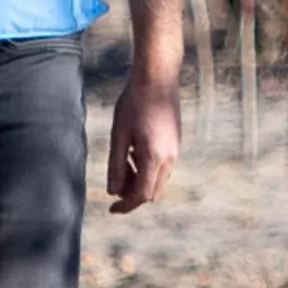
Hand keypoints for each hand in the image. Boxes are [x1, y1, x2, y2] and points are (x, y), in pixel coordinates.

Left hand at [107, 73, 179, 212]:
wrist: (157, 78)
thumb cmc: (133, 104)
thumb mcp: (118, 136)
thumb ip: (116, 166)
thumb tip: (112, 192)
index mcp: (155, 158)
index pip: (141, 195)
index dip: (126, 206)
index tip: (112, 210)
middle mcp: (170, 157)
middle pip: (153, 191)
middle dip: (133, 194)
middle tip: (115, 185)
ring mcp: (176, 149)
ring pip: (159, 178)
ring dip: (140, 180)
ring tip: (123, 164)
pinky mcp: (176, 141)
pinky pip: (163, 165)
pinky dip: (147, 167)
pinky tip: (134, 151)